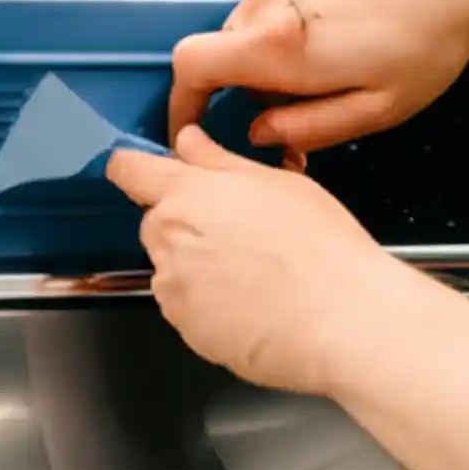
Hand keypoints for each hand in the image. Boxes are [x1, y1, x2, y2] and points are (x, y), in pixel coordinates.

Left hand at [106, 125, 404, 394]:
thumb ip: (219, 161)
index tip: (147, 172)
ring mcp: (172, 287)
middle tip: (237, 230)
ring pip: (170, 266)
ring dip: (196, 266)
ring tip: (253, 273)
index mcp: (187, 193)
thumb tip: (188, 142)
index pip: (128, 169)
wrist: (340, 322)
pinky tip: (250, 302)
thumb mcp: (277, 183)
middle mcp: (168, 238)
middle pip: (155, 221)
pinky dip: (207, 304)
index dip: (136, 168)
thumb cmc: (320, 250)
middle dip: (183, 222)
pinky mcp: (184, 327)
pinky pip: (185, 307)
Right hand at [171, 0, 468, 151]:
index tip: (192, 128)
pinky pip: (271, 9)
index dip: (181, 104)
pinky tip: (338, 42)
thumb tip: (259, 134)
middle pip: (221, 56)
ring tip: (329, 75)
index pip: (191, 68)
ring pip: (247, 34)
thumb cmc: (429, 40)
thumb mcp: (373, 112)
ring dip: (269, 62)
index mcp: (277, 46)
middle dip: (247, 92)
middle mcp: (268, 4)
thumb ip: (304, 130)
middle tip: (298, 115)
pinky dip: (286, 34)